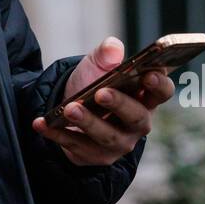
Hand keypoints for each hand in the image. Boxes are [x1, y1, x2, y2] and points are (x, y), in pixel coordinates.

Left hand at [30, 36, 174, 167]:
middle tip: (101, 93)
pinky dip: (58, 134)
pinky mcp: (95, 155)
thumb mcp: (98, 64)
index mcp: (146, 97)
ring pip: (106, 136)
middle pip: (137, 117)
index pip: (162, 92)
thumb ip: (106, 54)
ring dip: (87, 122)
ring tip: (70, 108)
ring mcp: (118, 143)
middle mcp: (137, 123)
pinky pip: (76, 146)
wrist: (71, 104)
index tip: (148, 75)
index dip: (159, 84)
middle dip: (119, 105)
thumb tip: (113, 47)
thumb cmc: (94, 82)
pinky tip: (42, 123)